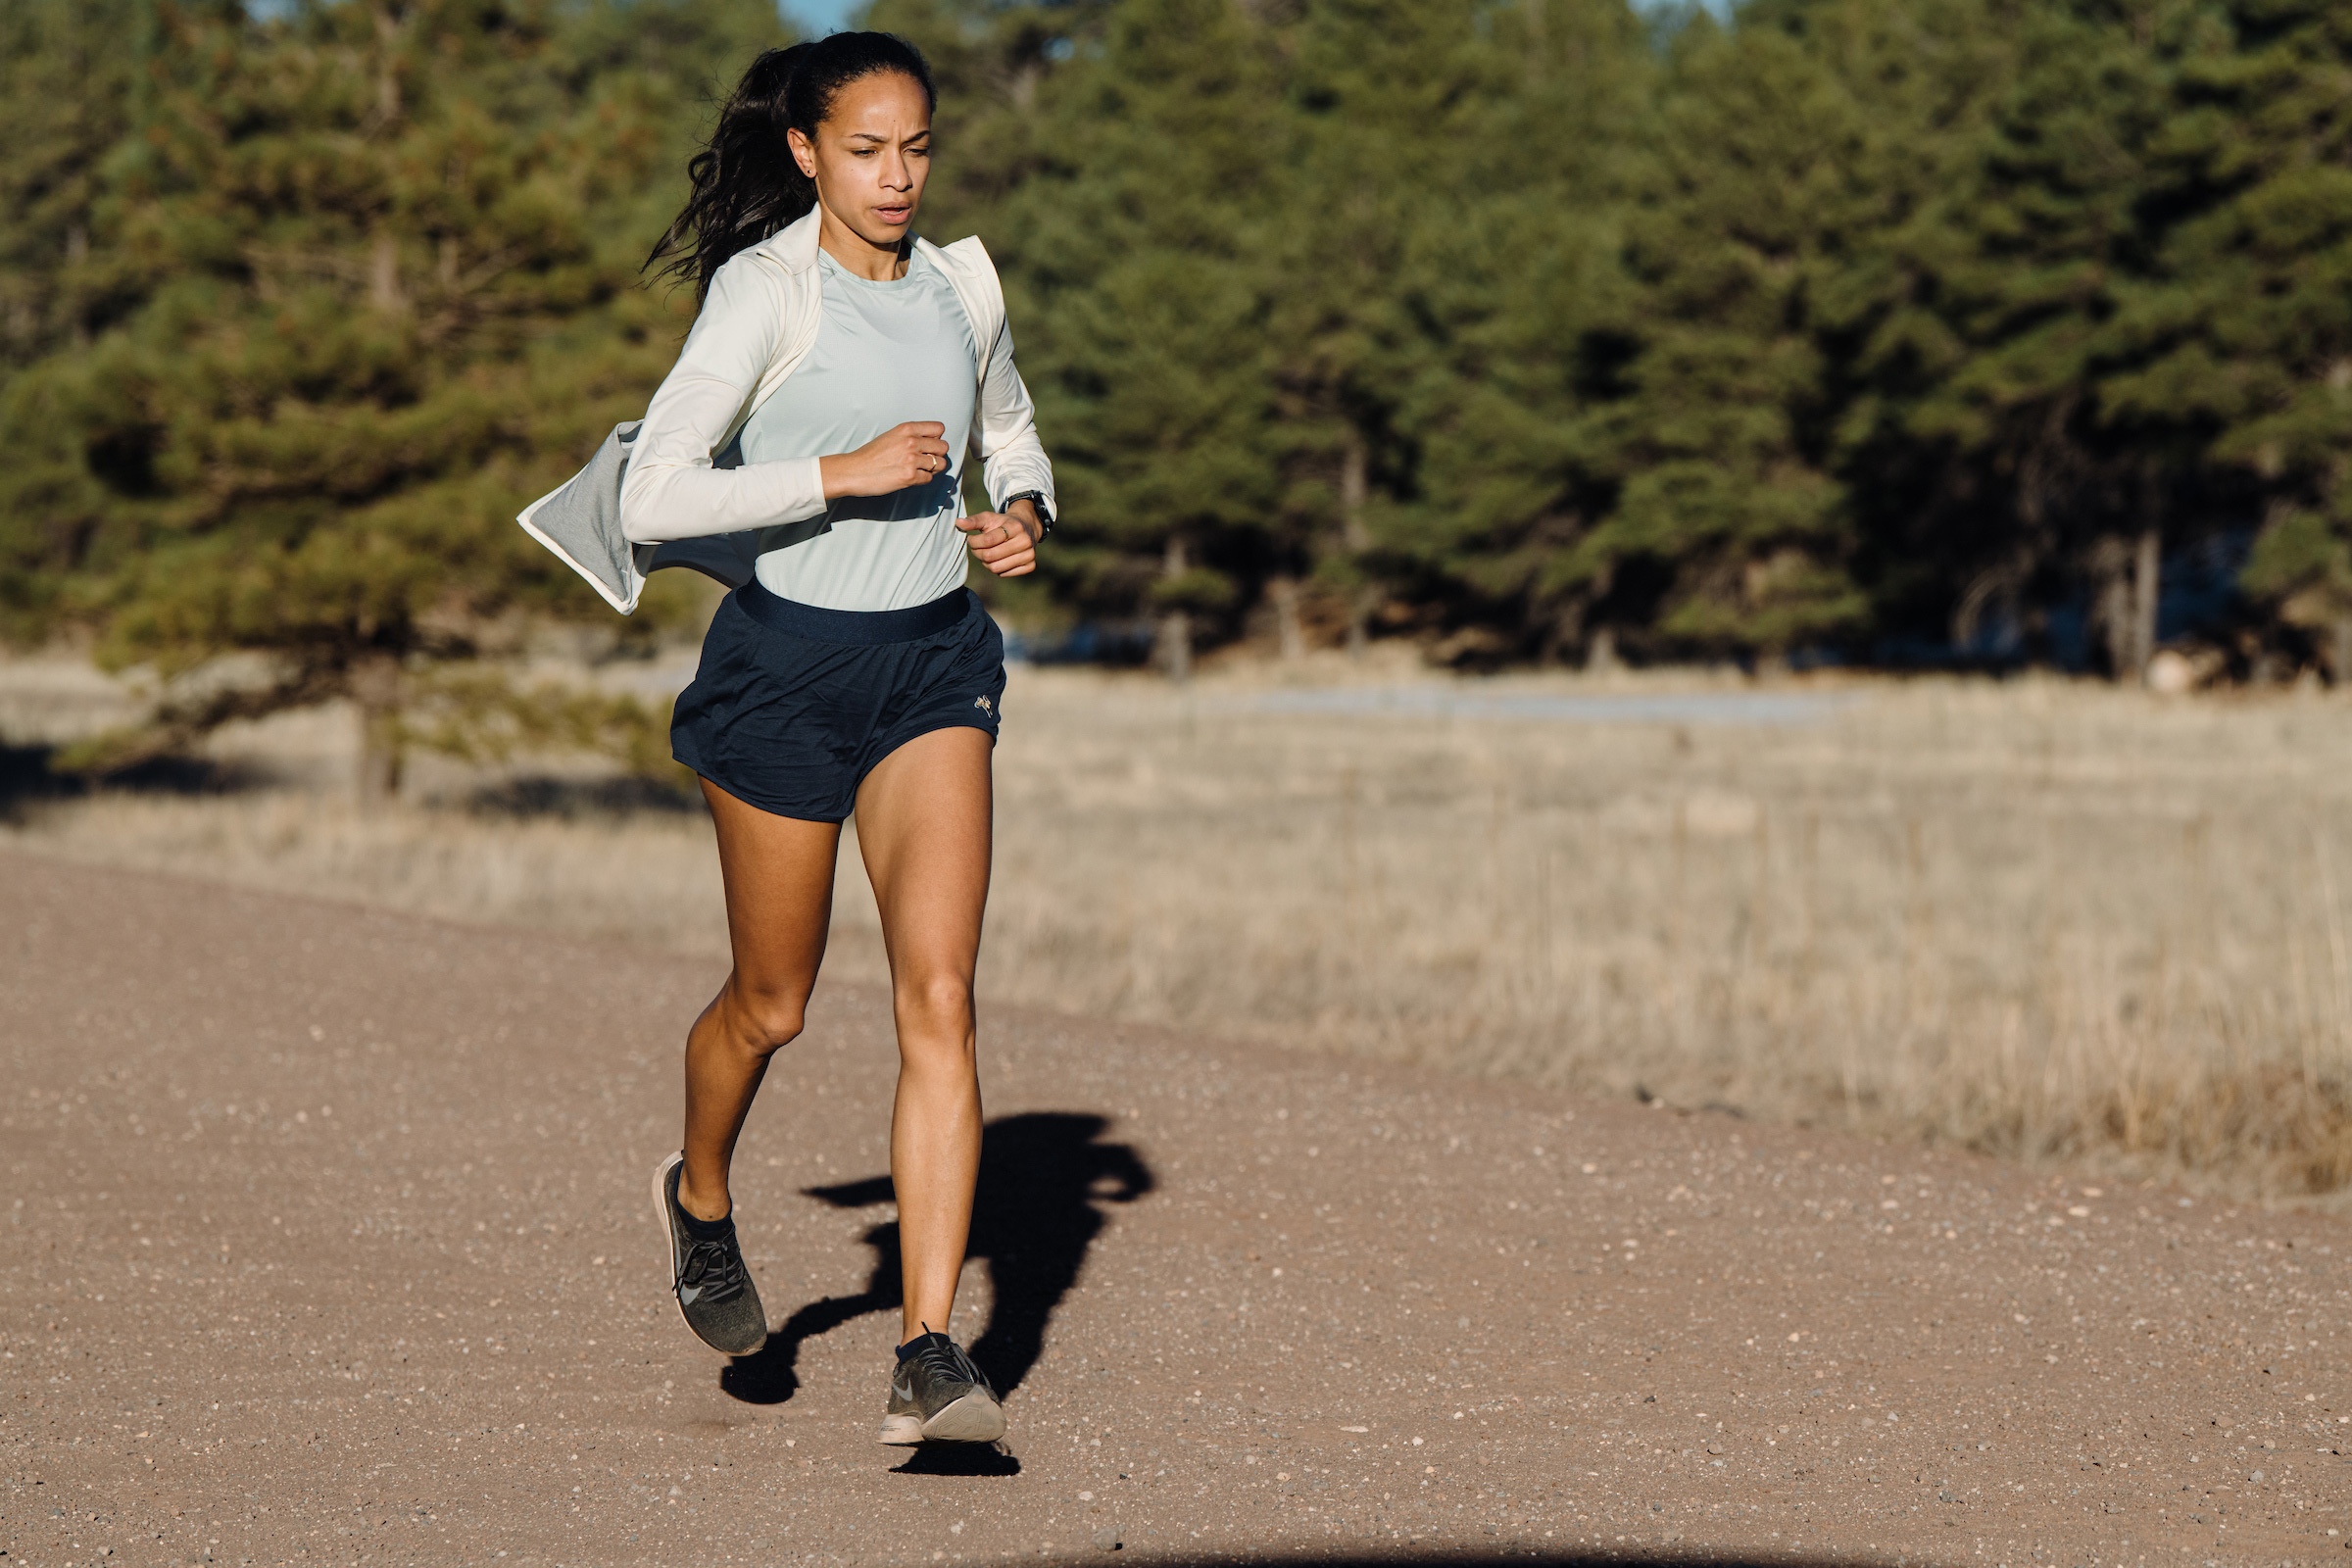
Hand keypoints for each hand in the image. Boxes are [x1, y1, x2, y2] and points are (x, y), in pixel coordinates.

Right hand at [819, 422, 950, 498]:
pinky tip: (909, 477)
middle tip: (925, 460)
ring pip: (940, 464)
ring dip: (932, 469)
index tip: (928, 445)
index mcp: (907, 429)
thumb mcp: (892, 436)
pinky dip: (922, 479)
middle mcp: (911, 441)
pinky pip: (929, 478)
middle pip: (943, 447)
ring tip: (918, 469)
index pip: (939, 428)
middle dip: (937, 455)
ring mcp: (911, 459)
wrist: (853, 471)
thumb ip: (911, 436)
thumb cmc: (871, 455)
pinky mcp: (909, 476)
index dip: (936, 438)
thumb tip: (932, 442)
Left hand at [957, 499, 1043, 576]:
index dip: (974, 542)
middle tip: (977, 548)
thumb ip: (973, 521)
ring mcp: (1029, 555)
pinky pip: (1004, 574)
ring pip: (996, 568)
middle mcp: (1025, 541)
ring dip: (985, 563)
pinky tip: (999, 559)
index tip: (971, 539)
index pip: (988, 540)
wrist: (1026, 528)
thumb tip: (958, 523)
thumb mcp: (989, 518)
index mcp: (1015, 527)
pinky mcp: (1030, 566)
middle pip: (990, 556)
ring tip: (986, 554)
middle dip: (978, 553)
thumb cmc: (1003, 523)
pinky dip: (997, 569)